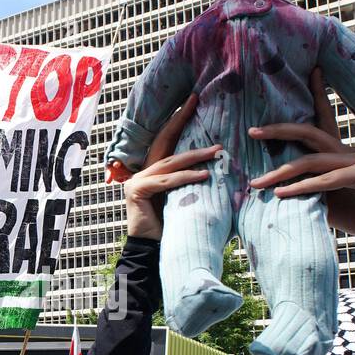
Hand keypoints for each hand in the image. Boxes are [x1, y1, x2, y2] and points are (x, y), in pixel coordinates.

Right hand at [122, 94, 220, 240]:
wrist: (153, 253)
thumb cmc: (172, 227)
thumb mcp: (185, 199)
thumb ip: (192, 182)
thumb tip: (218, 166)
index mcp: (152, 171)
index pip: (167, 141)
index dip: (179, 120)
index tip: (194, 101)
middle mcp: (141, 172)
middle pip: (166, 144)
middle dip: (181, 122)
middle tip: (197, 103)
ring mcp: (135, 181)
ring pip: (169, 163)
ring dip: (194, 156)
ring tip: (215, 151)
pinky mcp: (136, 191)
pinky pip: (166, 182)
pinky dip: (186, 178)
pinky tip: (203, 176)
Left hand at [247, 66, 354, 240]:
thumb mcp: (326, 203)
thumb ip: (306, 194)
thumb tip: (276, 195)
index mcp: (336, 153)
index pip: (323, 118)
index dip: (318, 93)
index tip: (310, 71)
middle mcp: (344, 152)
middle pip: (309, 132)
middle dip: (279, 130)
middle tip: (253, 131)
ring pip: (313, 159)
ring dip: (283, 172)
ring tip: (258, 183)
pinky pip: (329, 179)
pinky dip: (305, 186)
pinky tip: (285, 194)